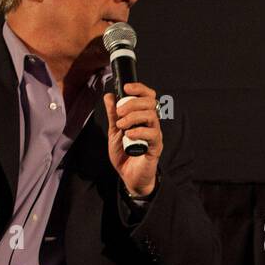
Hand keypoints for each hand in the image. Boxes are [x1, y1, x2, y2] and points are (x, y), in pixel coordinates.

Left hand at [101, 81, 162, 196]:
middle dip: (133, 103)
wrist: (128, 176)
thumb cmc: (124, 154)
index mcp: (143, 117)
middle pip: (150, 103)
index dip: (139, 88)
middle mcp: (151, 124)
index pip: (147, 96)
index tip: (126, 87)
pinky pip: (152, 134)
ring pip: (151, 116)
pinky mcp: (155, 147)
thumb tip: (109, 96)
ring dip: (134, 117)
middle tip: (119, 112)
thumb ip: (113, 115)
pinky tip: (128, 135)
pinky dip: (139, 132)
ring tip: (121, 125)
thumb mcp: (114, 132)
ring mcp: (154, 135)